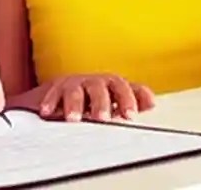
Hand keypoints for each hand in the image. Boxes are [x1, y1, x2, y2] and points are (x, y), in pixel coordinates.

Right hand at [37, 74, 155, 122]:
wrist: (64, 90)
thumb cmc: (94, 97)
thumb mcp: (114, 99)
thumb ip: (132, 100)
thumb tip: (151, 102)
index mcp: (111, 84)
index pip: (123, 87)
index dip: (128, 99)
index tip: (131, 115)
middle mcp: (93, 82)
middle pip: (100, 88)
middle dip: (101, 103)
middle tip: (103, 119)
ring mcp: (74, 84)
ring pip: (75, 91)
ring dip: (75, 105)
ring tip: (74, 119)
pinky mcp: (55, 89)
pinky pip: (52, 95)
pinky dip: (50, 103)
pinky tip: (48, 112)